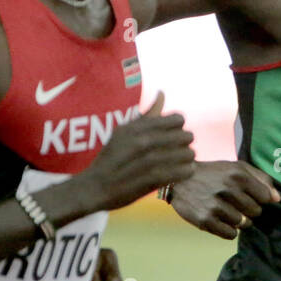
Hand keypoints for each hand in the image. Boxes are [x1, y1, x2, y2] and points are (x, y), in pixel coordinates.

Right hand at [77, 92, 195, 209]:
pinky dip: (185, 172)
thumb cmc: (111, 158)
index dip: (179, 128)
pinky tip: (181, 173)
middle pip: (185, 136)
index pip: (178, 119)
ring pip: (187, 154)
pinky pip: (182, 171)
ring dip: (187, 160)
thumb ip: (148, 115)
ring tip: (181, 163)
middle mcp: (143, 140)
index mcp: (138, 127)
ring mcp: (148, 160)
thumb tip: (162, 93)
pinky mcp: (151, 179)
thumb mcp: (124, 131)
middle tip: (179, 152)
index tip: (173, 137)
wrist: (93, 187)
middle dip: (185, 144)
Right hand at [168, 160, 280, 238]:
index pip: (265, 197)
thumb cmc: (214, 173)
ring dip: (239, 221)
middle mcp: (228, 190)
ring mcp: (215, 206)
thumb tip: (277, 199)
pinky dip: (229, 230)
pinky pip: (230, 234)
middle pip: (255, 212)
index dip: (259, 198)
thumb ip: (261, 179)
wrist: (180, 180)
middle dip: (250, 210)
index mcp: (238, 175)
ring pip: (243, 224)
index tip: (249, 196)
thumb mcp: (237, 167)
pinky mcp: (205, 220)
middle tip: (237, 204)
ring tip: (227, 211)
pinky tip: (221, 220)